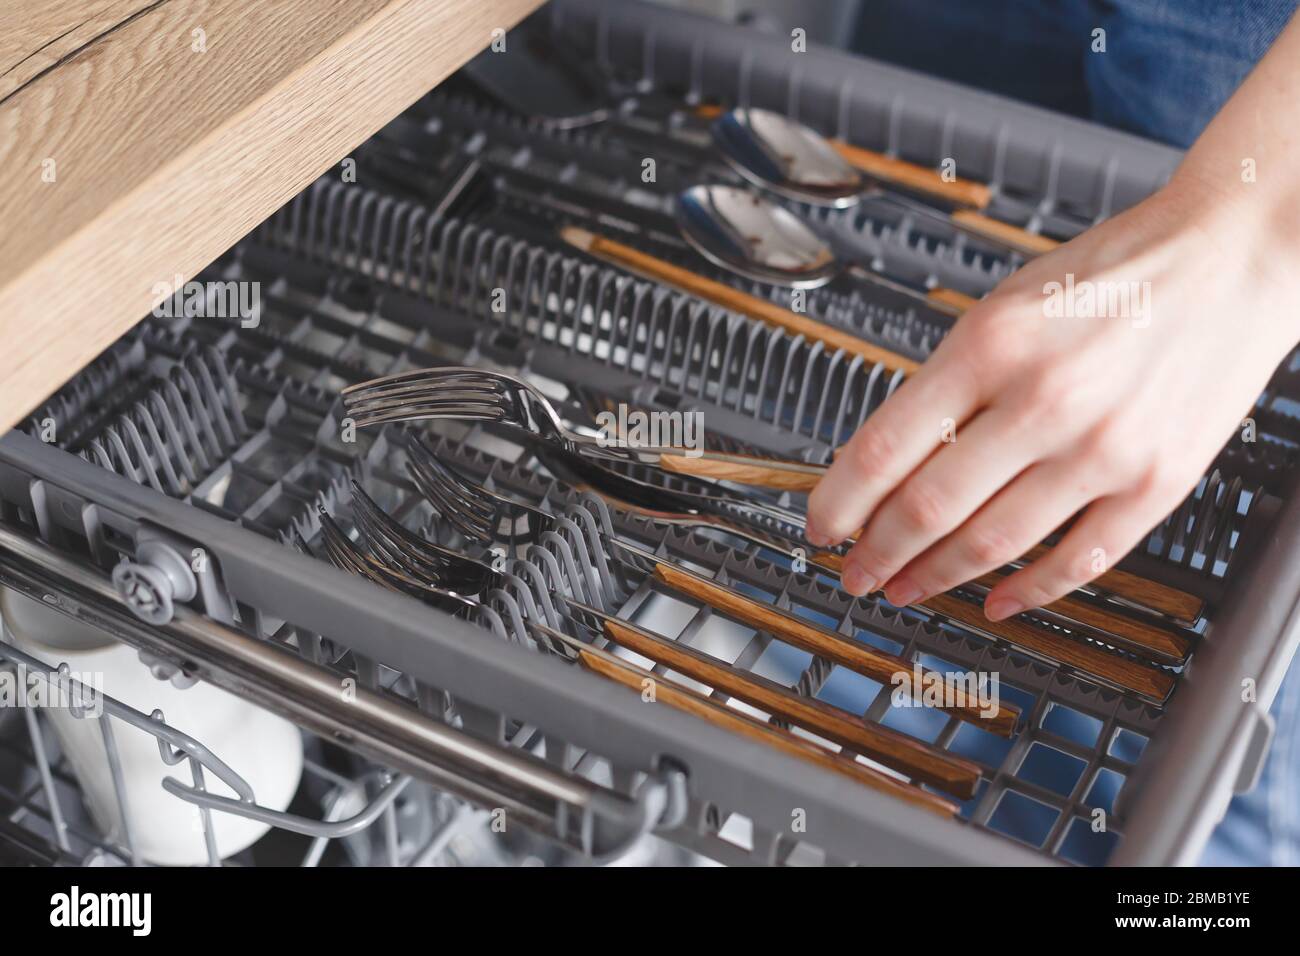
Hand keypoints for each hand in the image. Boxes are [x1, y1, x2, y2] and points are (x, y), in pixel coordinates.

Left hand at [804, 176, 1299, 619]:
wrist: (1232, 256)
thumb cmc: (1115, 274)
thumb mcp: (1006, 306)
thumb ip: (950, 382)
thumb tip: (889, 460)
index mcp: (993, 344)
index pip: (886, 448)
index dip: (840, 502)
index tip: (821, 527)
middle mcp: (1045, 399)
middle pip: (929, 506)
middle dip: (877, 552)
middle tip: (854, 571)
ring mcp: (1104, 448)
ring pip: (993, 542)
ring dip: (935, 576)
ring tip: (905, 587)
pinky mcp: (1157, 481)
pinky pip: (1078, 559)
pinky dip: (1028, 590)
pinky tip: (995, 601)